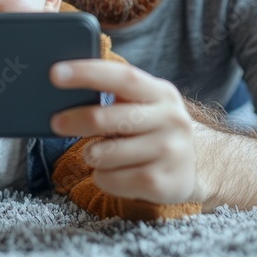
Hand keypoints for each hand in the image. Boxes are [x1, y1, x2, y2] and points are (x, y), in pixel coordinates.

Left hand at [49, 60, 205, 204]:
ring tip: (98, 153)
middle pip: (110, 118)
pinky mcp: (164, 183)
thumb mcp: (146, 104)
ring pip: (107, 154)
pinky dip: (103, 177)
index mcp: (161, 93)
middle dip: (77, 120)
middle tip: (56, 122)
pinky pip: (113, 180)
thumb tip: (67, 84)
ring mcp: (170, 152)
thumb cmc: (155, 129)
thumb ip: (117, 94)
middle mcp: (170, 119)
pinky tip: (113, 173)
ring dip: (92, 155)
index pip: (123, 77)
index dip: (88, 73)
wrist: (200, 166)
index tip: (56, 72)